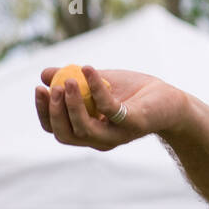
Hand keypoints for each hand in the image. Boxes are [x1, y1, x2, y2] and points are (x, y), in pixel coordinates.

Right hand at [34, 65, 186, 151]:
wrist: (169, 99)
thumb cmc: (133, 93)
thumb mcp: (99, 83)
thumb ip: (74, 80)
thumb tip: (45, 74)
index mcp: (88, 131)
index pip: (57, 128)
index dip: (44, 112)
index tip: (39, 89)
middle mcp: (99, 139)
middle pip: (65, 134)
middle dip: (53, 112)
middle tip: (51, 88)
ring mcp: (116, 134)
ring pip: (84, 128)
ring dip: (71, 105)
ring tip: (68, 81)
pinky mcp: (132, 124)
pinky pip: (109, 108)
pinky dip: (96, 87)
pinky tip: (88, 69)